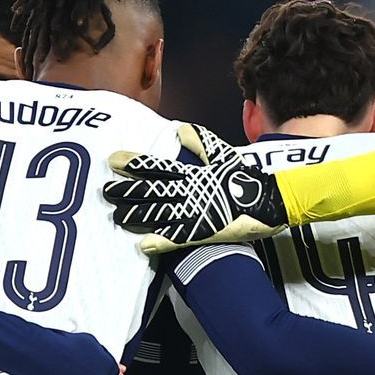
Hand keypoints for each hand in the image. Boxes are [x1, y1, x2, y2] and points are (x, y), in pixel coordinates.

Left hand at [103, 122, 287, 253]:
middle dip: (127, 190)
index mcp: (192, 172)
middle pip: (151, 190)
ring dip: (136, 214)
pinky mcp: (204, 232)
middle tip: (105, 190)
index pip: (157, 166)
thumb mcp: (222, 155)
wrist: (270, 201)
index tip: (114, 159)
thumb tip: (180, 129)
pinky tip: (143, 245)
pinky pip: (178, 238)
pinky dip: (161, 241)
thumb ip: (200, 143)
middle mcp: (190, 191)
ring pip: (159, 213)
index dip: (135, 163)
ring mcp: (195, 212)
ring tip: (117, 215)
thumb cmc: (244, 178)